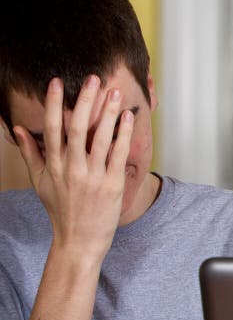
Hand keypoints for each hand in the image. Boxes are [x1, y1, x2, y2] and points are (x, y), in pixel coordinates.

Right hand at [13, 76, 132, 262]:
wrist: (79, 240)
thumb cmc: (61, 210)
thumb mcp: (41, 182)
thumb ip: (31, 154)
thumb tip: (18, 129)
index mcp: (54, 165)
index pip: (52, 128)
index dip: (54, 104)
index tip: (57, 83)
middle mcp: (72, 168)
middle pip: (78, 128)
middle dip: (85, 101)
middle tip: (93, 79)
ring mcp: (93, 176)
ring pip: (101, 138)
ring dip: (108, 113)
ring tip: (114, 93)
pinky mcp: (112, 184)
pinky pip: (118, 154)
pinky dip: (123, 135)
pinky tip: (127, 118)